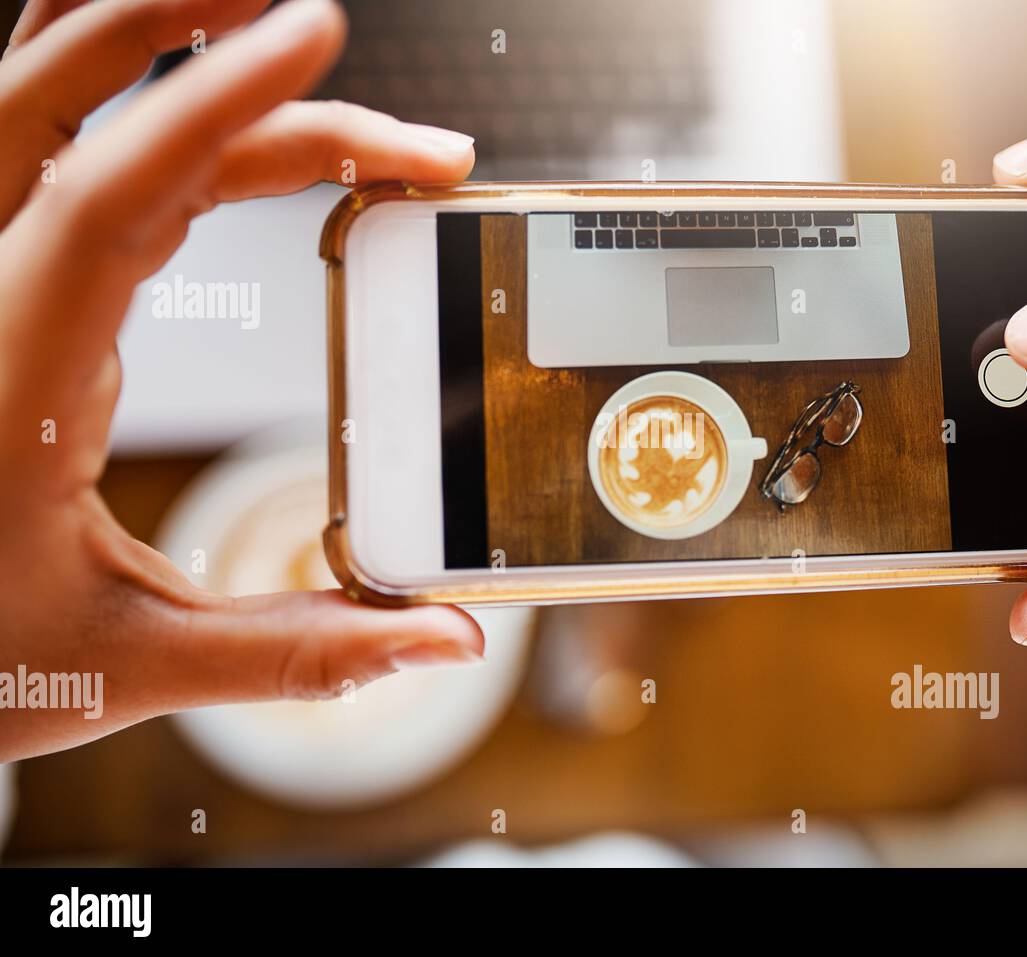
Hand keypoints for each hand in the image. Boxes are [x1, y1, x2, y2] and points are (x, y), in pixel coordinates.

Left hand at [0, 0, 482, 761]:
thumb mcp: (136, 659)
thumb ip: (305, 650)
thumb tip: (446, 639)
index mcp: (10, 374)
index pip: (112, 192)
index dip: (213, 100)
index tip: (311, 39)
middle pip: (56, 100)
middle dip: (183, 26)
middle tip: (313, 17)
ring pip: (44, 107)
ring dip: (153, 47)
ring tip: (271, 32)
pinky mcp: (9, 294)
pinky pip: (73, 169)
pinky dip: (153, 125)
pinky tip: (221, 126)